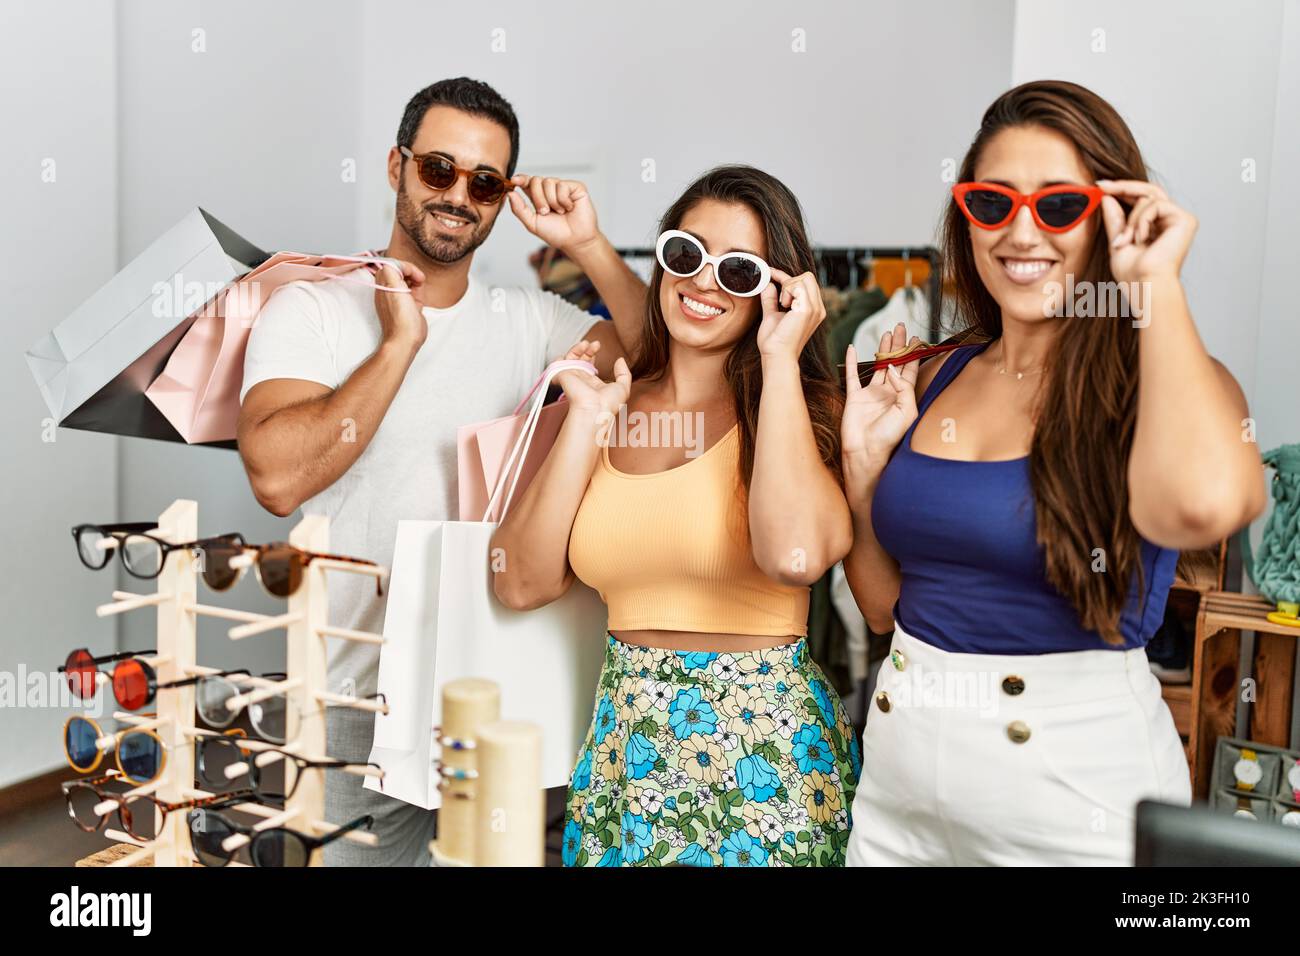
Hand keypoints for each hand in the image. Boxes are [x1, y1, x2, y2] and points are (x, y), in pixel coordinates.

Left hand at [371, 260, 426, 353]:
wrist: (406, 339)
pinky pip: (414, 293)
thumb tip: (397, 265)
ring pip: (409, 282)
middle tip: (418, 281)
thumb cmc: (400, 318)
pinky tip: (420, 301)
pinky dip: (419, 293)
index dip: (406, 267)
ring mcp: (399, 299)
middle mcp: (389, 290)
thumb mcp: (394, 286)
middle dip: (412, 274)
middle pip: (401, 272)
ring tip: (419, 291)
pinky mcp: (408, 307)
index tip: (415, 275)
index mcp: (383, 284)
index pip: (393, 264)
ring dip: (417, 283)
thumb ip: (392, 270)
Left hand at [507, 175, 600, 254]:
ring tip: (560, 212)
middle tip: (546, 212)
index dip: (521, 179)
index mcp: (538, 197)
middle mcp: (550, 190)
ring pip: (548, 182)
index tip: (514, 181)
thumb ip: (519, 209)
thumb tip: (510, 194)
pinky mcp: (575, 187)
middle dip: (538, 198)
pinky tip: (569, 208)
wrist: (576, 240)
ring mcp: (563, 187)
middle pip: (536, 180)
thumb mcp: (532, 223)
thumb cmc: (556, 234)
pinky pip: (562, 186)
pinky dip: (563, 200)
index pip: (527, 182)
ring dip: (552, 201)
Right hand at [553, 340, 630, 416]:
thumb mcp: (623, 387)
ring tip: (585, 344)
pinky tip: (574, 352)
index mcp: (592, 382)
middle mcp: (580, 379)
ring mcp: (571, 377)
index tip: (598, 345)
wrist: (595, 409)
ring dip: (576, 348)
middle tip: (595, 343)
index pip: (588, 363)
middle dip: (586, 348)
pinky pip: (556, 363)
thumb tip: (620, 360)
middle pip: (579, 358)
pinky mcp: (562, 376)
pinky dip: (562, 357)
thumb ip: (623, 373)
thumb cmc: (608, 404)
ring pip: (569, 358)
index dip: (592, 352)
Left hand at [756, 269, 825, 361]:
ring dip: (789, 286)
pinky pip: (798, 285)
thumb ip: (771, 299)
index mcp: (813, 310)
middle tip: (780, 299)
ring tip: (783, 304)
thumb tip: (768, 284)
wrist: (776, 355)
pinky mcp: (808, 309)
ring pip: (805, 277)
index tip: (771, 274)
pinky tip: (785, 306)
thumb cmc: (775, 341)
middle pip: (808, 276)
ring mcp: (815, 308)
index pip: (805, 284)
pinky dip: (788, 291)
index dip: (786, 276)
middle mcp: (818, 308)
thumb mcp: (772, 315)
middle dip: (790, 280)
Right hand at [841, 324, 920, 463]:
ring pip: (877, 365)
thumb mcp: (906, 411)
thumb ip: (904, 387)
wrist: (866, 452)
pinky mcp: (855, 397)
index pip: (910, 370)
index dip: (913, 354)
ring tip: (886, 333)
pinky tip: (852, 348)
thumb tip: (892, 368)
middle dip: (898, 345)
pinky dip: (851, 361)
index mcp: (903, 397)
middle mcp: (888, 393)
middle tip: (900, 327)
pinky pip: (852, 375)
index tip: (915, 338)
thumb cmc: (889, 437)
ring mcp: (871, 394)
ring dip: (881, 349)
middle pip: (895, 363)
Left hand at [1098, 179, 1196, 282]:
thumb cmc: (1133, 274)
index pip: (1142, 199)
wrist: (1146, 286)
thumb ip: (1115, 220)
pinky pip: (1156, 205)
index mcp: (1158, 226)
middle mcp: (1171, 220)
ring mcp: (1180, 219)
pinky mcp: (1186, 219)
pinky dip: (1142, 221)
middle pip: (1148, 191)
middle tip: (1102, 186)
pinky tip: (1141, 239)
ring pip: (1148, 198)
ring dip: (1131, 220)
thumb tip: (1107, 197)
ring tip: (1126, 241)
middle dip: (1123, 187)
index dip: (1122, 189)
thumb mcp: (1118, 241)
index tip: (1100, 186)